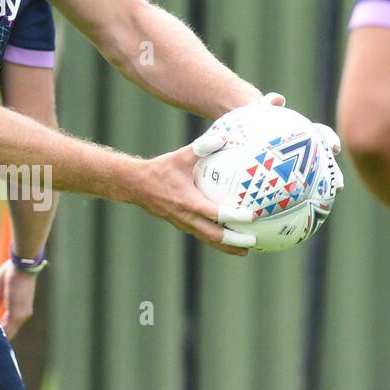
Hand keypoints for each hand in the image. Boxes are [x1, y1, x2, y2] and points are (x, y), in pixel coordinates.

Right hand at [0, 258, 36, 338]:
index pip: (7, 326)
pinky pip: (6, 329)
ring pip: (7, 333)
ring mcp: (21, 316)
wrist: (22, 265)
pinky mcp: (17, 314)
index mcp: (19, 309)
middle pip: (8, 333)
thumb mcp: (0, 291)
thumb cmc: (12, 272)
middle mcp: (22, 315)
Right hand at [135, 145, 254, 254]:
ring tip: (245, 251)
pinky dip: (215, 241)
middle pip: (215, 236)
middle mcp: (187, 217)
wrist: (135, 186)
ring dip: (226, 247)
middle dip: (235, 241)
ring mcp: (183, 223)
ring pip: (208, 240)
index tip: (252, 217)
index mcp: (189, 202)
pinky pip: (201, 236)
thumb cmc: (159, 170)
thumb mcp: (180, 156)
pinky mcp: (181, 224)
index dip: (235, 216)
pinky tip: (227, 242)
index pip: (216, 213)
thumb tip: (223, 137)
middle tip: (253, 242)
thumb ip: (201, 147)